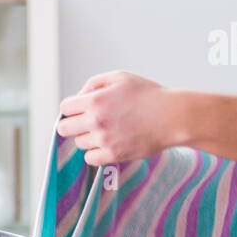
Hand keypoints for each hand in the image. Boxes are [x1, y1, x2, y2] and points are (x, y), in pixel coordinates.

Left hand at [56, 70, 181, 166]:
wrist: (172, 116)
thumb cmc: (149, 95)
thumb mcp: (120, 77)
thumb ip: (94, 83)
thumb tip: (79, 97)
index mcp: (95, 100)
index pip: (64, 108)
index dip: (72, 107)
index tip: (81, 109)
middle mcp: (96, 121)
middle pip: (65, 128)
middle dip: (74, 124)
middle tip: (88, 122)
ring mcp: (104, 140)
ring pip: (79, 143)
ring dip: (88, 138)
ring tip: (106, 131)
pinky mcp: (114, 155)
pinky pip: (90, 159)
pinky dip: (96, 153)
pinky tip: (108, 144)